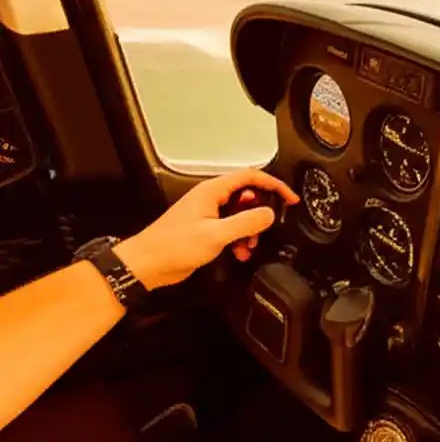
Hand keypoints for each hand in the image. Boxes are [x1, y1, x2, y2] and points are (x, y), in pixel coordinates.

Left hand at [115, 169, 298, 288]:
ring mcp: (208, 213)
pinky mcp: (206, 228)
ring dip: (250, 230)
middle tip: (269, 226)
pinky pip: (231, 228)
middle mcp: (210, 199)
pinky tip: (239, 252)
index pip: (250, 177)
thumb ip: (246, 223)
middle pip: (247, 196)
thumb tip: (268, 214)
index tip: (289, 198)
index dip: (274, 185)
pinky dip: (240, 239)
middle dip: (261, 213)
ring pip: (241, 214)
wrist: (148, 264)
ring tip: (249, 245)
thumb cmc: (172, 246)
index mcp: (211, 192)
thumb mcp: (216, 235)